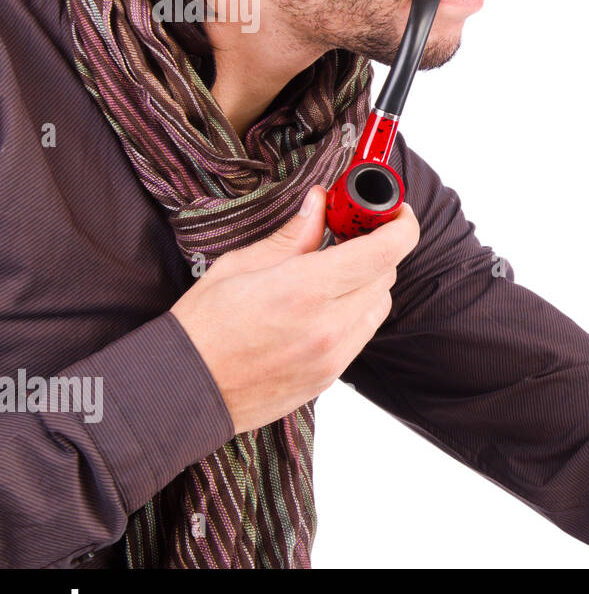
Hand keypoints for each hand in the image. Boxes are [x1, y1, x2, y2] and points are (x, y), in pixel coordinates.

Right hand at [170, 185, 420, 433]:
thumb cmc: (202, 326)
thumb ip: (293, 235)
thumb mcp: (241, 265)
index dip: (402, 227)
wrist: (180, 390)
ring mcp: (332, 357)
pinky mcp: (328, 378)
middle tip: (352, 235)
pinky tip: (325, 306)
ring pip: (378, 306)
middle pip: (386, 276)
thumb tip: (320, 203)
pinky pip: (362, 335)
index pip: (384, 252)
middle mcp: (328, 326)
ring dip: (368, 283)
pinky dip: (356, 313)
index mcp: (306, 290)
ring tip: (335, 272)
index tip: (396, 213)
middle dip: (377, 250)